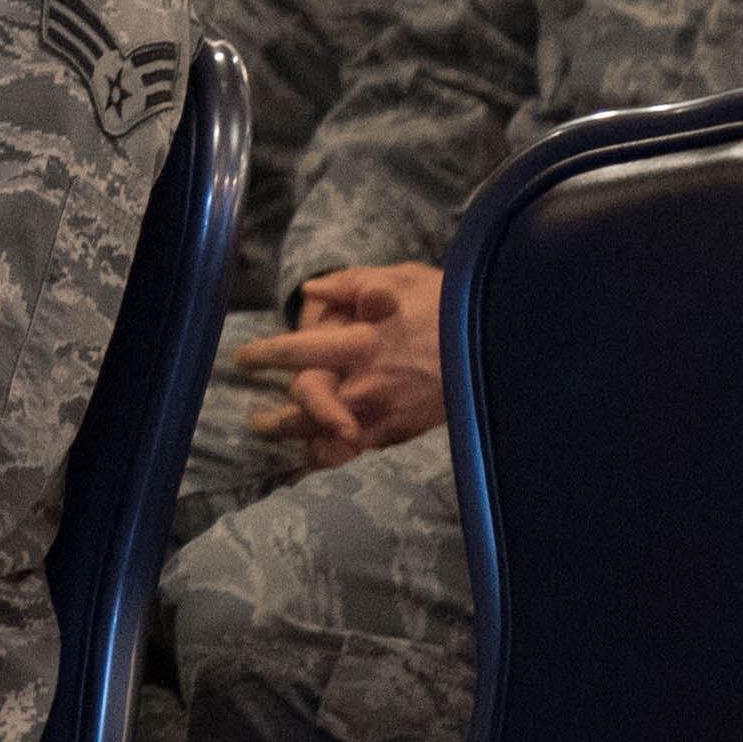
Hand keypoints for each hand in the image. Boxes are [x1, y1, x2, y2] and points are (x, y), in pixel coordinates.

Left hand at [230, 264, 446, 465]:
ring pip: (324, 435)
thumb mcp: (401, 279)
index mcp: (359, 341)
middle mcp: (364, 382)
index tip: (243, 360)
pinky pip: (356, 452)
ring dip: (295, 439)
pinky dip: (331, 459)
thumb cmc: (448, 304)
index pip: (297, 352)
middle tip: (254, 422)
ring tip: (278, 443)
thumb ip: (352, 284)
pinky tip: (312, 462)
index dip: (266, 356)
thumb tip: (311, 290)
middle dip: (275, 417)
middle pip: (304, 404)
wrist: (499, 345)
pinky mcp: (399, 431)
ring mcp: (381, 412)